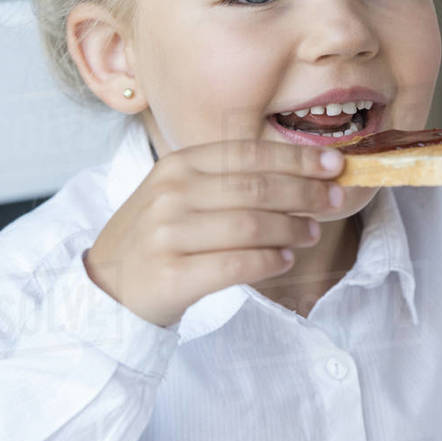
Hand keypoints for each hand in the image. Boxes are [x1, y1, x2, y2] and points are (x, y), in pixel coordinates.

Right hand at [84, 138, 344, 327]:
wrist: (107, 287)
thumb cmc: (158, 237)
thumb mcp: (181, 194)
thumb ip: (229, 181)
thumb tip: (303, 176)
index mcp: (177, 165)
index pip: (249, 153)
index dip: (297, 158)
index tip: (334, 165)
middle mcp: (171, 193)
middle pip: (256, 188)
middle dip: (305, 192)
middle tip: (335, 200)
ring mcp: (167, 234)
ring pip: (251, 225)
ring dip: (292, 228)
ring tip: (312, 232)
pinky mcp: (171, 275)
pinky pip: (235, 265)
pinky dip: (268, 261)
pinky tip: (285, 260)